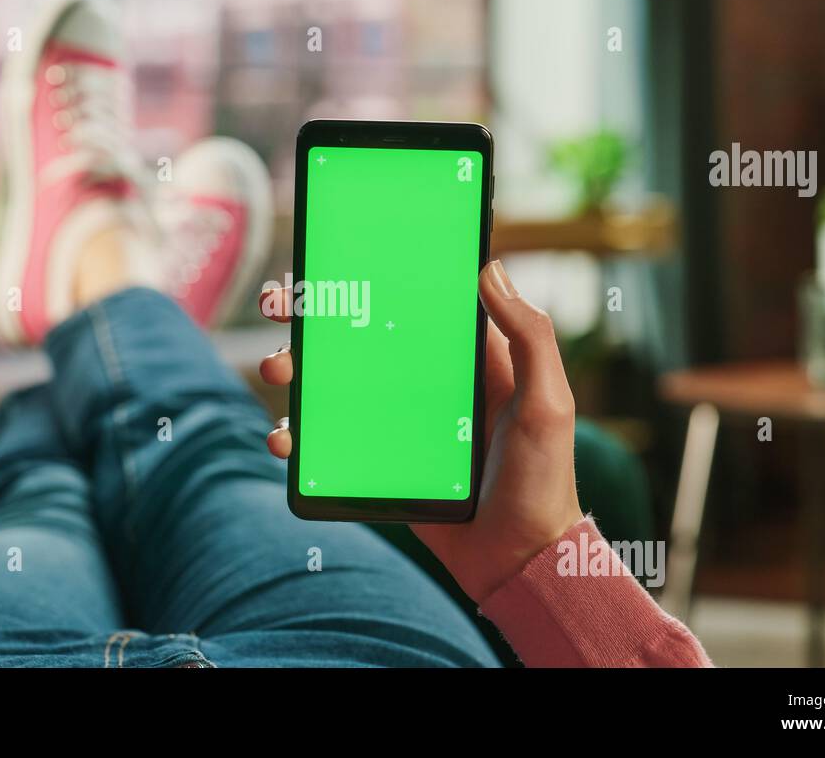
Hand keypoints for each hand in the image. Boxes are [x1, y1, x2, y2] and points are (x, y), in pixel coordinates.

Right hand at [257, 260, 582, 602]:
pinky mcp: (377, 462)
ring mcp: (396, 424)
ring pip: (332, 385)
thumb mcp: (548, 403)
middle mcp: (425, 383)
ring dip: (294, 370)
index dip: (370, 278)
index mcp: (464, 359)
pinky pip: (329, 441)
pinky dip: (299, 436)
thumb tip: (491, 269)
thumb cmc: (542, 481)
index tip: (334, 261)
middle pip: (358, 336)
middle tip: (280, 306)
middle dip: (312, 317)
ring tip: (276, 369)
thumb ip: (530, 336)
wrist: (518, 562)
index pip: (410, 303)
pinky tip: (285, 439)